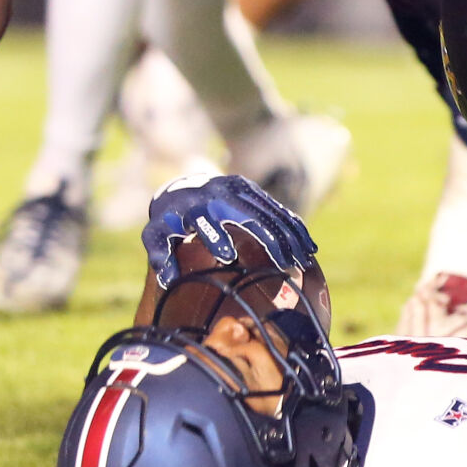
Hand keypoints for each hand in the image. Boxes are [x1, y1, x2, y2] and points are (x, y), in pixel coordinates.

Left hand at [143, 175, 317, 287]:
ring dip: (290, 237)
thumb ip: (160, 255)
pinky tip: (309, 244)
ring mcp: (240, 189)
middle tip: (287, 265)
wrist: (183, 186)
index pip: (204, 220)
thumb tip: (168, 280)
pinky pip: (279, 208)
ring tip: (304, 259)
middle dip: (271, 241)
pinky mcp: (254, 189)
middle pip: (249, 217)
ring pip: (270, 213)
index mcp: (193, 205)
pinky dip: (295, 227)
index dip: (215, 237)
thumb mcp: (157, 234)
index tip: (227, 257)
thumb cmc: (169, 220)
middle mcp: (220, 193)